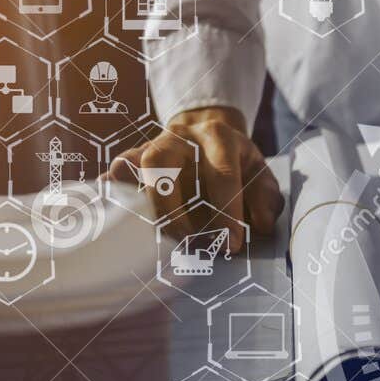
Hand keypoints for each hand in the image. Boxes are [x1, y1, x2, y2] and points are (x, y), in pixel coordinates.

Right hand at [106, 106, 282, 254]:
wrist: (210, 136)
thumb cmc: (238, 164)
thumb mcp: (261, 175)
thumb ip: (266, 199)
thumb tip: (262, 225)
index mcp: (218, 136)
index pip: (221, 174)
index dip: (227, 212)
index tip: (231, 244)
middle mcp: (180, 136)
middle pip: (163, 163)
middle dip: (174, 209)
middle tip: (191, 243)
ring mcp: (152, 144)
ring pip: (135, 165)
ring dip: (146, 205)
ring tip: (162, 238)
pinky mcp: (134, 158)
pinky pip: (117, 172)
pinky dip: (113, 192)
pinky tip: (113, 215)